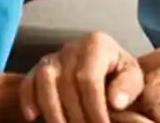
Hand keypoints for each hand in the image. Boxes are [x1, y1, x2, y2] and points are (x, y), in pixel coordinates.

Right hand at [20, 32, 143, 122]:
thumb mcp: (133, 77)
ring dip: (53, 112)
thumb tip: (115, 101)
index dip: (94, 108)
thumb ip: (128, 86)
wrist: (103, 68)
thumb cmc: (119, 75)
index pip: (89, 79)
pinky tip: (33, 118)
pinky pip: (27, 83)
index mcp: (96, 44)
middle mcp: (71, 48)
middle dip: (76, 116)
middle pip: (67, 84)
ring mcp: (51, 58)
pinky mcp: (36, 70)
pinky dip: (28, 100)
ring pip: (45, 82)